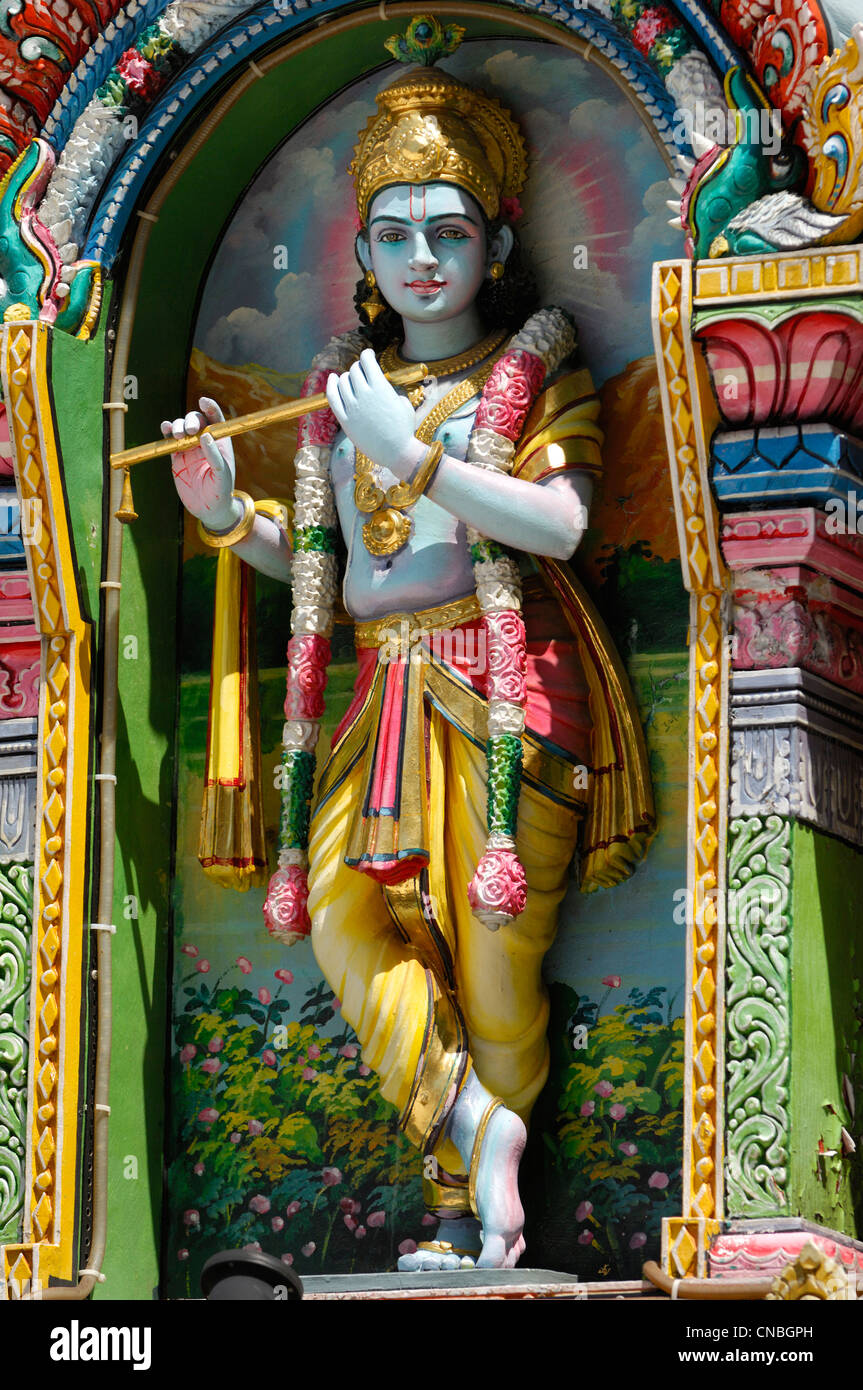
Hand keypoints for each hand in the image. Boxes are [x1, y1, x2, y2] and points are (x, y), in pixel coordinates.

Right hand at [162, 396, 238, 530]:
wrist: (209, 509)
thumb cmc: (221, 491)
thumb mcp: (222, 474)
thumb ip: (214, 455)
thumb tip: (206, 435)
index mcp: (220, 442)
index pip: (216, 419)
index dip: (210, 408)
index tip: (203, 401)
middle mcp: (204, 441)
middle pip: (196, 421)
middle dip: (191, 421)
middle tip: (189, 432)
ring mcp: (189, 448)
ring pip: (181, 428)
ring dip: (178, 426)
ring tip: (178, 436)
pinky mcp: (176, 456)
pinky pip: (170, 439)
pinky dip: (167, 431)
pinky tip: (166, 429)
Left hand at [325, 348, 418, 478]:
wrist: (395, 452)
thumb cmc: (403, 429)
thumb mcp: (403, 403)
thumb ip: (390, 391)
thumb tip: (381, 386)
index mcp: (380, 387)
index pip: (367, 361)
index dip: (367, 354)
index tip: (368, 354)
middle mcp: (364, 394)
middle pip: (354, 370)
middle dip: (359, 368)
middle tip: (363, 371)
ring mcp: (352, 407)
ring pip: (342, 381)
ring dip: (347, 377)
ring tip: (352, 380)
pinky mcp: (345, 420)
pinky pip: (332, 397)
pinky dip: (331, 385)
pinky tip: (333, 379)